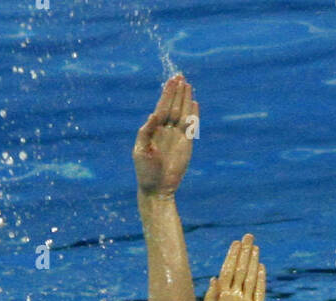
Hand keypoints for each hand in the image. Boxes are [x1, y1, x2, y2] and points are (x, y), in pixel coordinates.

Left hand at [133, 74, 198, 195]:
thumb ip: (145, 132)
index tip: (171, 80)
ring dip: (185, 99)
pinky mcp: (187, 145)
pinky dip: (194, 115)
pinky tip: (195, 103)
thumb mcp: (140, 151)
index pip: (162, 106)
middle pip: (173, 106)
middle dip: (176, 91)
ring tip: (188, 84)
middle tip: (180, 76)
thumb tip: (153, 115)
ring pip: (183, 113)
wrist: (157, 188)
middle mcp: (166, 130)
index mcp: (153, 129)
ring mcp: (177, 136)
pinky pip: (191, 126)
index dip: (167, 93)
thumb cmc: (145, 171)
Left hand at [199, 234, 265, 300]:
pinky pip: (259, 292)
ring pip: (251, 278)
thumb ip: (210, 299)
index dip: (231, 257)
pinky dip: (261, 280)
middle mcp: (234, 299)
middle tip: (248, 236)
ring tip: (255, 247)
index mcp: (220, 299)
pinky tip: (261, 267)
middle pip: (240, 271)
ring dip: (252, 262)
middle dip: (244, 253)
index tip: (235, 242)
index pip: (227, 272)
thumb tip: (214, 278)